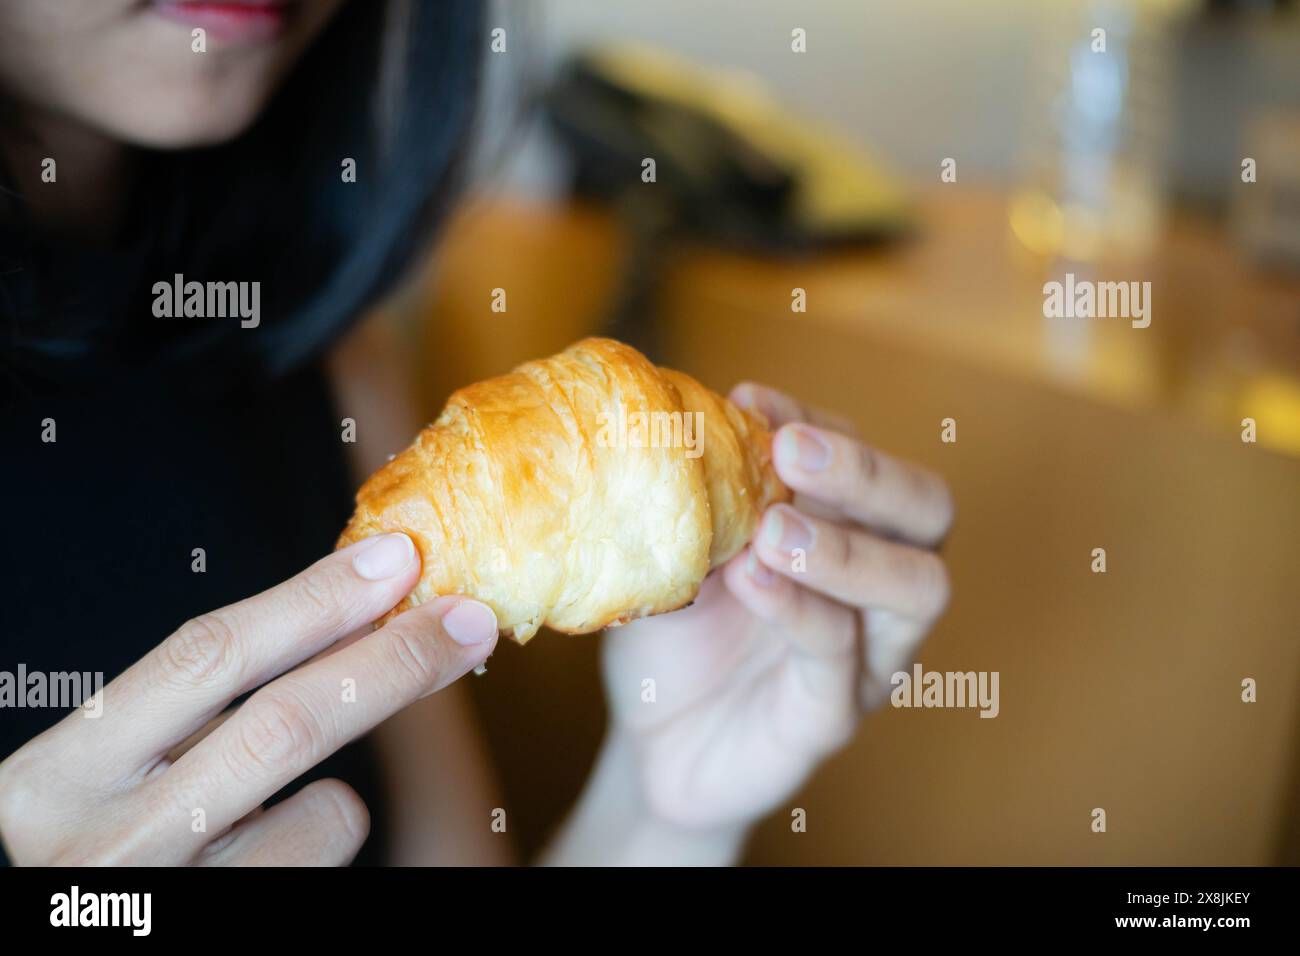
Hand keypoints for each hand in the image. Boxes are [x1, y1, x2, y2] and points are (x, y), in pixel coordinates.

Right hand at [0, 534, 496, 865]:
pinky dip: (323, 845)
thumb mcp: (120, 771)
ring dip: (335, 791)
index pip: (205, 657)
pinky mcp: (236, 928)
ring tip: (271, 819)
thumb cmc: (108, 847)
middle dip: (392, 660)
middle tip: (466, 621)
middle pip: (284, 724)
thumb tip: (350, 608)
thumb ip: (201, 703)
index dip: (312, 599)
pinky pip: (328, 861)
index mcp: (57, 778)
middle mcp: (104, 847)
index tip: (395, 558)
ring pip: (324, 809)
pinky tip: (268, 864)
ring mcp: (173, 902)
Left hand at [600, 383, 952, 836]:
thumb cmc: (677, 632)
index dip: (818, 420)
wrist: (651, 743)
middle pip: (927, 511)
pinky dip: (801, 612)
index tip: (752, 400)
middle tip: (792, 451)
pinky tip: (752, 581)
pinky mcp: (833, 717)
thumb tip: (689, 415)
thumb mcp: (681, 549)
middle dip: (867, 471)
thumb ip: (701, 495)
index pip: (865, 457)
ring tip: (773, 529)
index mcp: (849, 529)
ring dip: (847, 547)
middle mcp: (878, 586)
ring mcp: (868, 655)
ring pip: (917, 587)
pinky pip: (842, 661)